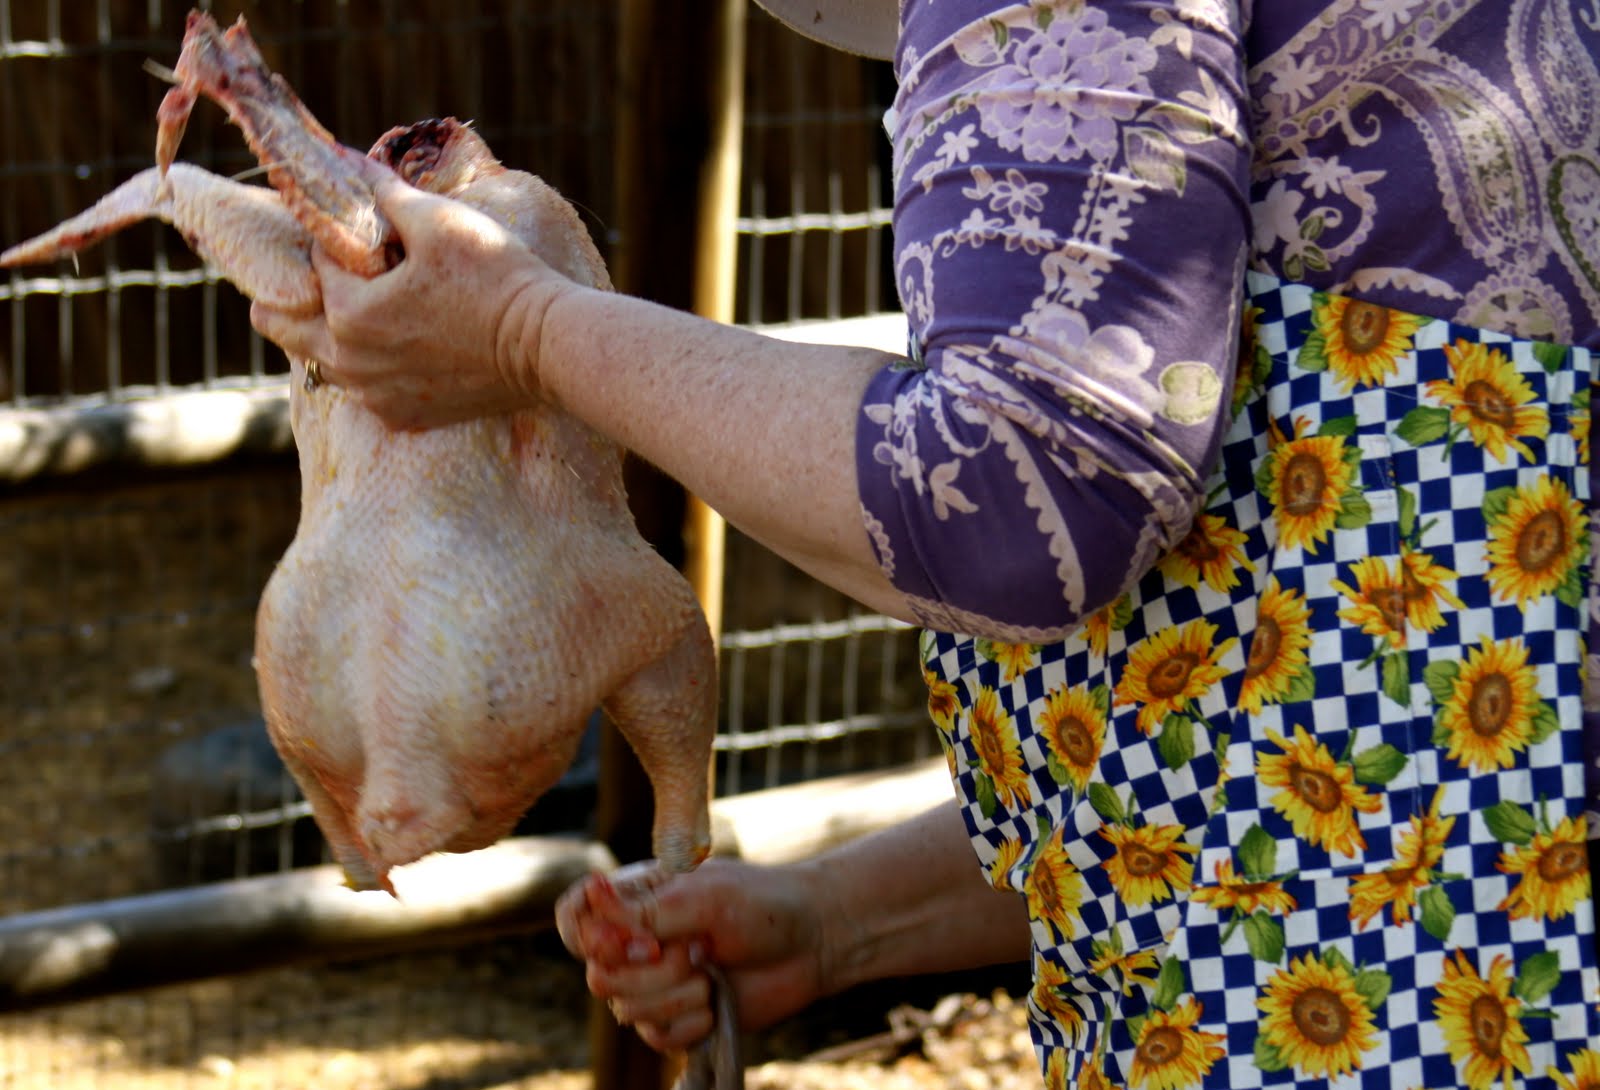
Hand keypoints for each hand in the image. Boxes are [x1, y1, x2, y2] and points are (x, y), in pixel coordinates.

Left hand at [249, 162, 572, 428]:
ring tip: (356, 308)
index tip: (351, 230)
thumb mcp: (439, 221)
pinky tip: (392, 348)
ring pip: (322, 362)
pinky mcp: (404, 417)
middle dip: (295, 295)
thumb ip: (383, 193)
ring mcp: (376, 396)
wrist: (547, 347)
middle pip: (286, 326)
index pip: (315, 263)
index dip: (331, 240)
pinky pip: (363, 391)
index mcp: (348, 313)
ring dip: (328, 334)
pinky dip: (367, 369)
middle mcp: (350, 364)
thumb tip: (344, 159)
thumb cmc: (495, 278)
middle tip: (317, 273)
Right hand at [556, 858, 829, 1051]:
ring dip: (678, 994)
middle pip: (598, 974)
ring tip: (713, 971)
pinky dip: (691, 1022)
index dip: (590, 936)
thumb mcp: (702, 897)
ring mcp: (655, 983)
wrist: (812, 943)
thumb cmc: (762, 904)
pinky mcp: (678, 1019)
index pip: (574, 918)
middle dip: (651, 971)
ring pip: (626, 1009)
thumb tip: (591, 893)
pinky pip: (657, 1037)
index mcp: (635, 901)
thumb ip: (643, 909)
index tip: (640, 939)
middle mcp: (636, 943)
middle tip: (698, 949)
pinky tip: (717, 1002)